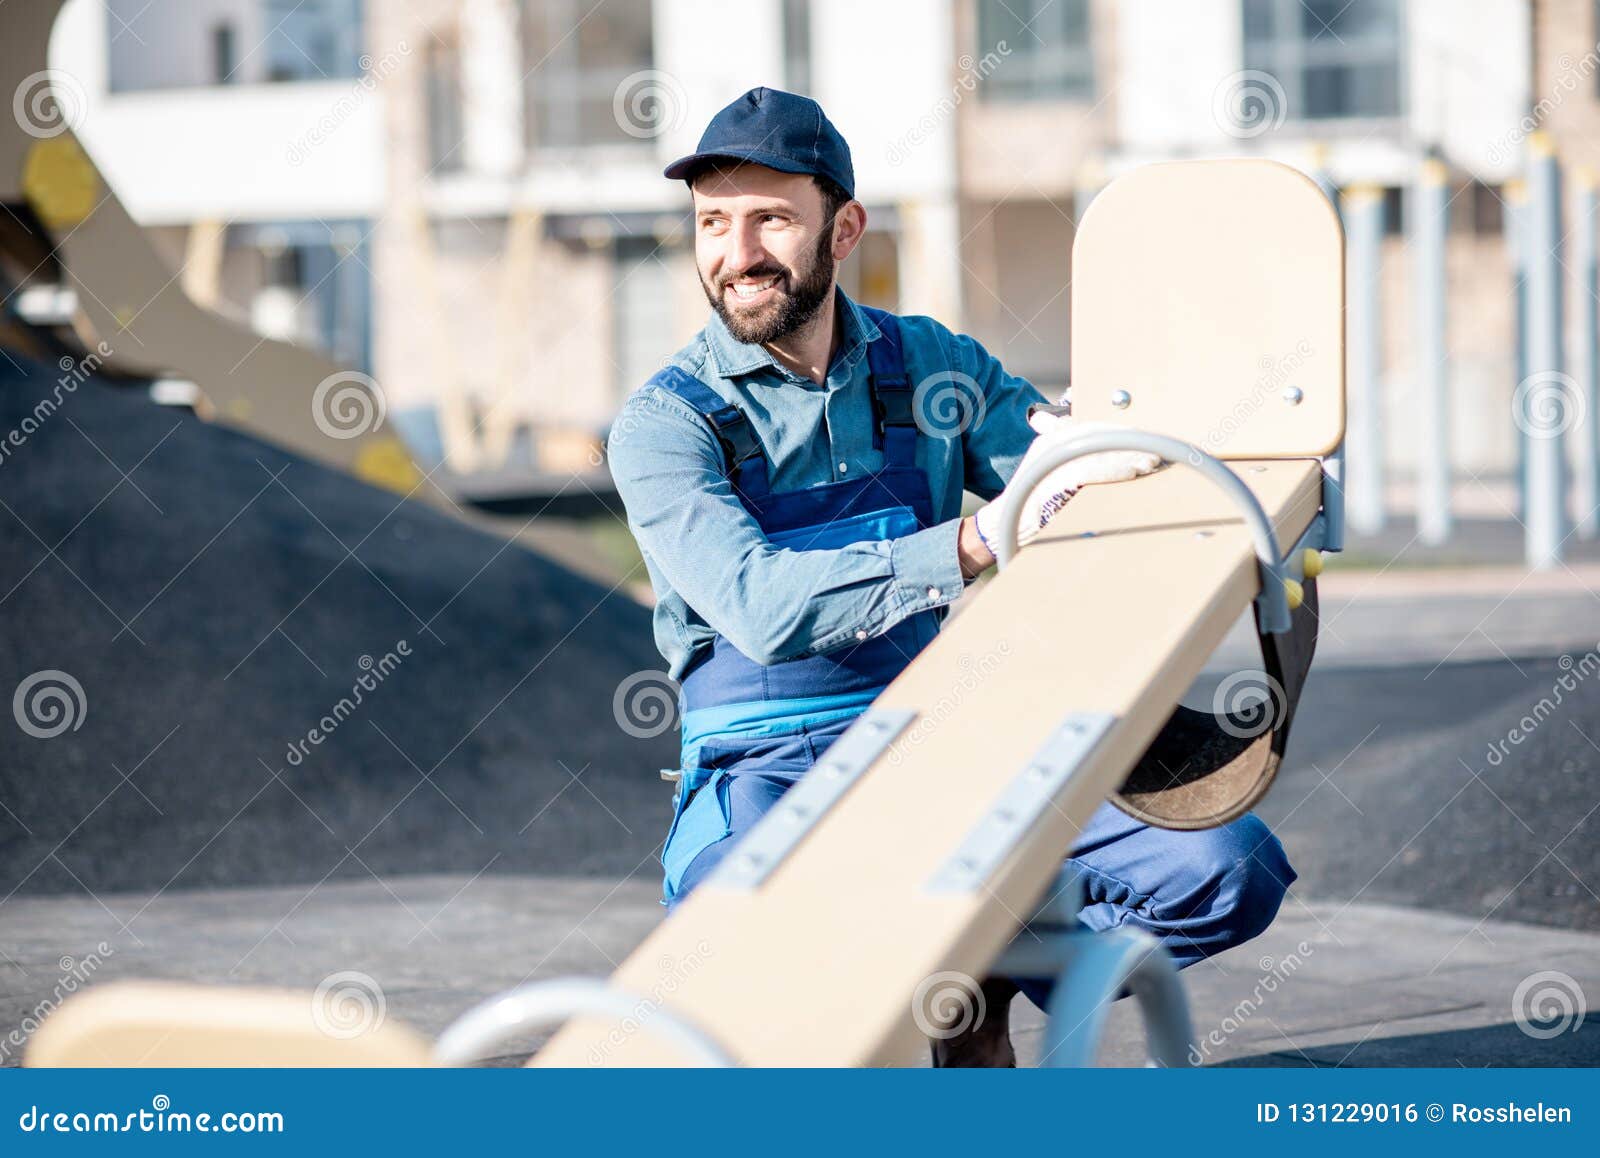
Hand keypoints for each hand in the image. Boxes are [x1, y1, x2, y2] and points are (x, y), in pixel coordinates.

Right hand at [974, 410, 1160, 552]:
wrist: (1004, 524)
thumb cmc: (1034, 502)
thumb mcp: (1057, 475)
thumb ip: (1082, 464)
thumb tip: (1118, 459)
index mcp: (1053, 439)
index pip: (1094, 427)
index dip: (1123, 432)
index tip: (1148, 438)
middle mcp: (1051, 444)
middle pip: (1100, 436)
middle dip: (1131, 442)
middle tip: (1158, 448)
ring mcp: (1052, 460)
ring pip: (1099, 452)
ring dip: (1129, 456)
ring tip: (1152, 462)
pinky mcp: (1054, 480)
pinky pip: (1090, 471)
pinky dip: (1114, 470)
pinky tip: (1133, 472)